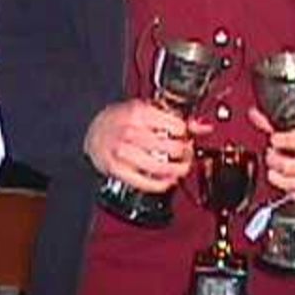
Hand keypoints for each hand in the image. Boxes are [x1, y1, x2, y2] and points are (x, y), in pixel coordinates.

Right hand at [84, 99, 212, 192]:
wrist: (92, 131)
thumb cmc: (120, 119)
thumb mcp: (146, 110)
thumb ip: (175, 118)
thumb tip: (202, 126)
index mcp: (138, 112)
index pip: (176, 126)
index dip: (185, 133)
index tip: (185, 136)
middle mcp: (130, 131)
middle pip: (171, 147)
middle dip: (184, 152)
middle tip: (185, 152)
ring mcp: (123, 151)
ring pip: (161, 166)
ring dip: (177, 170)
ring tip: (180, 168)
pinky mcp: (118, 169)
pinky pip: (146, 182)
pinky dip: (161, 183)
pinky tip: (167, 180)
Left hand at [249, 107, 294, 202]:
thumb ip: (281, 121)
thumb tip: (256, 115)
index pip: (292, 141)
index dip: (276, 140)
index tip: (274, 139)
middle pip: (288, 166)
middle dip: (273, 159)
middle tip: (272, 153)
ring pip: (291, 184)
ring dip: (277, 176)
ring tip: (276, 167)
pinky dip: (289, 189)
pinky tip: (288, 180)